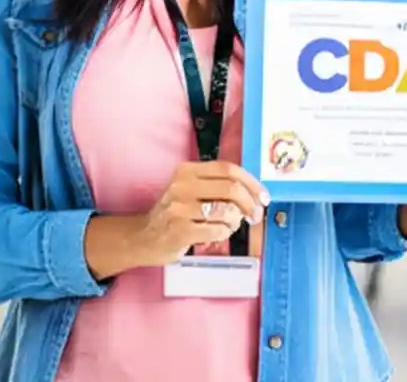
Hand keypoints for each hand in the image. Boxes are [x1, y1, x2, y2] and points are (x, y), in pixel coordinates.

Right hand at [133, 161, 268, 266]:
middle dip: (250, 204)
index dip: (251, 182)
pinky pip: (218, 231)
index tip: (262, 197)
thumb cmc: (174, 214)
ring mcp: (179, 208)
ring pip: (227, 212)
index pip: (228, 169)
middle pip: (231, 189)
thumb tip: (253, 192)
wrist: (144, 237)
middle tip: (255, 216)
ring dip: (234, 222)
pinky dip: (223, 234)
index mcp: (186, 171)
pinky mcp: (180, 230)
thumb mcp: (190, 191)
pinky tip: (215, 235)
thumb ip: (216, 187)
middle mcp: (181, 185)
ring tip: (227, 226)